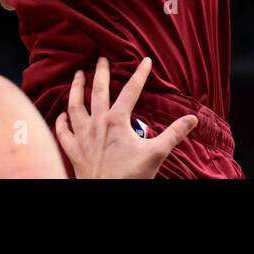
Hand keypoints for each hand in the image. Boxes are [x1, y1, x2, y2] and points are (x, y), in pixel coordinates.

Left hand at [55, 57, 196, 178]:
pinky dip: (61, 122)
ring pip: (75, 106)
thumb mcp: (156, 153)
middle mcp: (97, 124)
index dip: (140, 74)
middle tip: (101, 59)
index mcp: (117, 121)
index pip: (131, 91)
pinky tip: (61, 115)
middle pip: (98, 92)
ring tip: (78, 76)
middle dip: (101, 73)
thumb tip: (192, 119)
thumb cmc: (130, 175)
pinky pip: (64, 133)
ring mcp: (82, 137)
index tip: (145, 60)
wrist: (107, 195)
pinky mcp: (74, 151)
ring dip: (76, 89)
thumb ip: (174, 133)